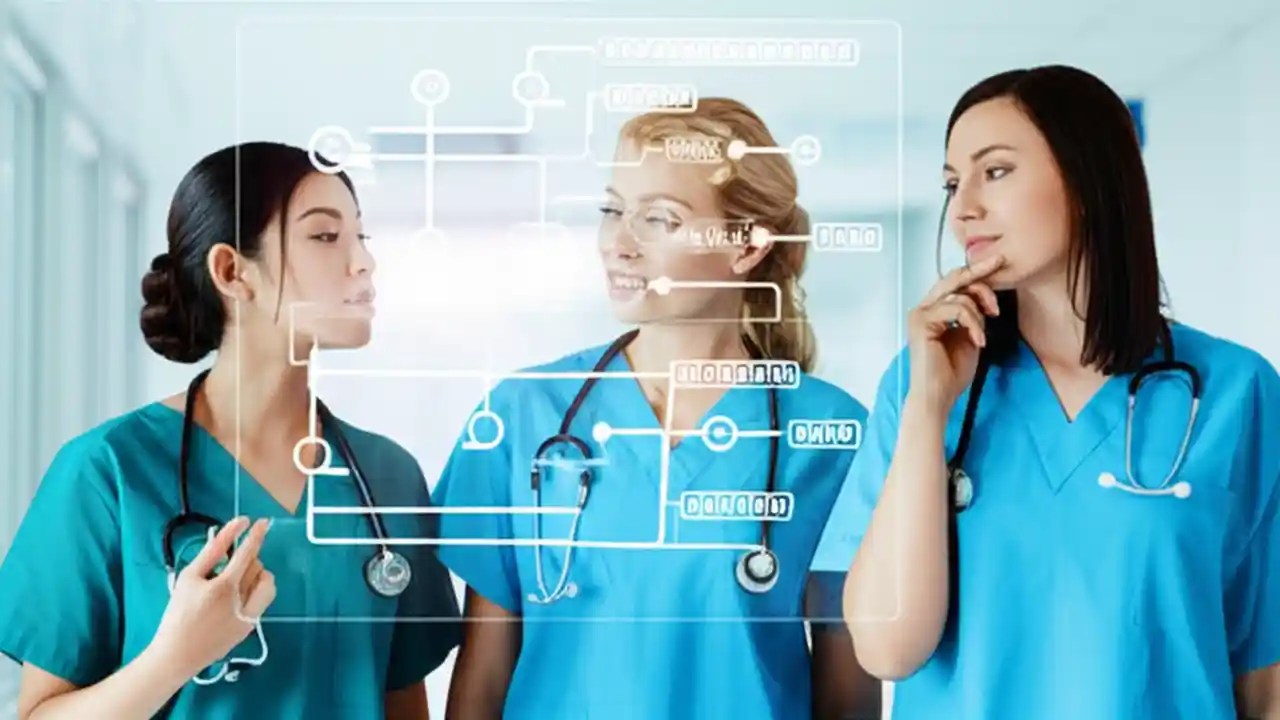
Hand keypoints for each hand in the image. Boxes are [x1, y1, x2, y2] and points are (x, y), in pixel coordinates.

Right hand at [150, 517, 275, 678]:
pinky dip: (255, 592)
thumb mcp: (188, 579)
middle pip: (257, 566)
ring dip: (257, 575)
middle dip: (247, 559)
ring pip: (267, 583)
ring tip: (238, 578)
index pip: (246, 553)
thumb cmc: (178, 613)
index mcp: (225, 587)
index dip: (256, 535)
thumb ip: (210, 553)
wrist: (178, 654)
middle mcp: (243, 601)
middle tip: (230, 563)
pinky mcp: (251, 626)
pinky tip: (238, 596)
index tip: (263, 522)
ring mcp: (250, 615)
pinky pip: (263, 600)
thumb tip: (227, 531)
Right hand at [906, 254, 1005, 414]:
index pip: (955, 283)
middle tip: (1000, 262)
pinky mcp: (921, 321)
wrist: (938, 395)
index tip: (999, 265)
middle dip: (979, 270)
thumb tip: (984, 296)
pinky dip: (973, 323)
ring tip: (982, 336)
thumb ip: (973, 315)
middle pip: (954, 278)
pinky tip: (978, 341)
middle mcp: (923, 308)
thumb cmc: (952, 372)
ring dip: (979, 314)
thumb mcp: (970, 336)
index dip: (977, 273)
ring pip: (960, 295)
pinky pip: (956, 308)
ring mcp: (920, 313)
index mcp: (933, 310)